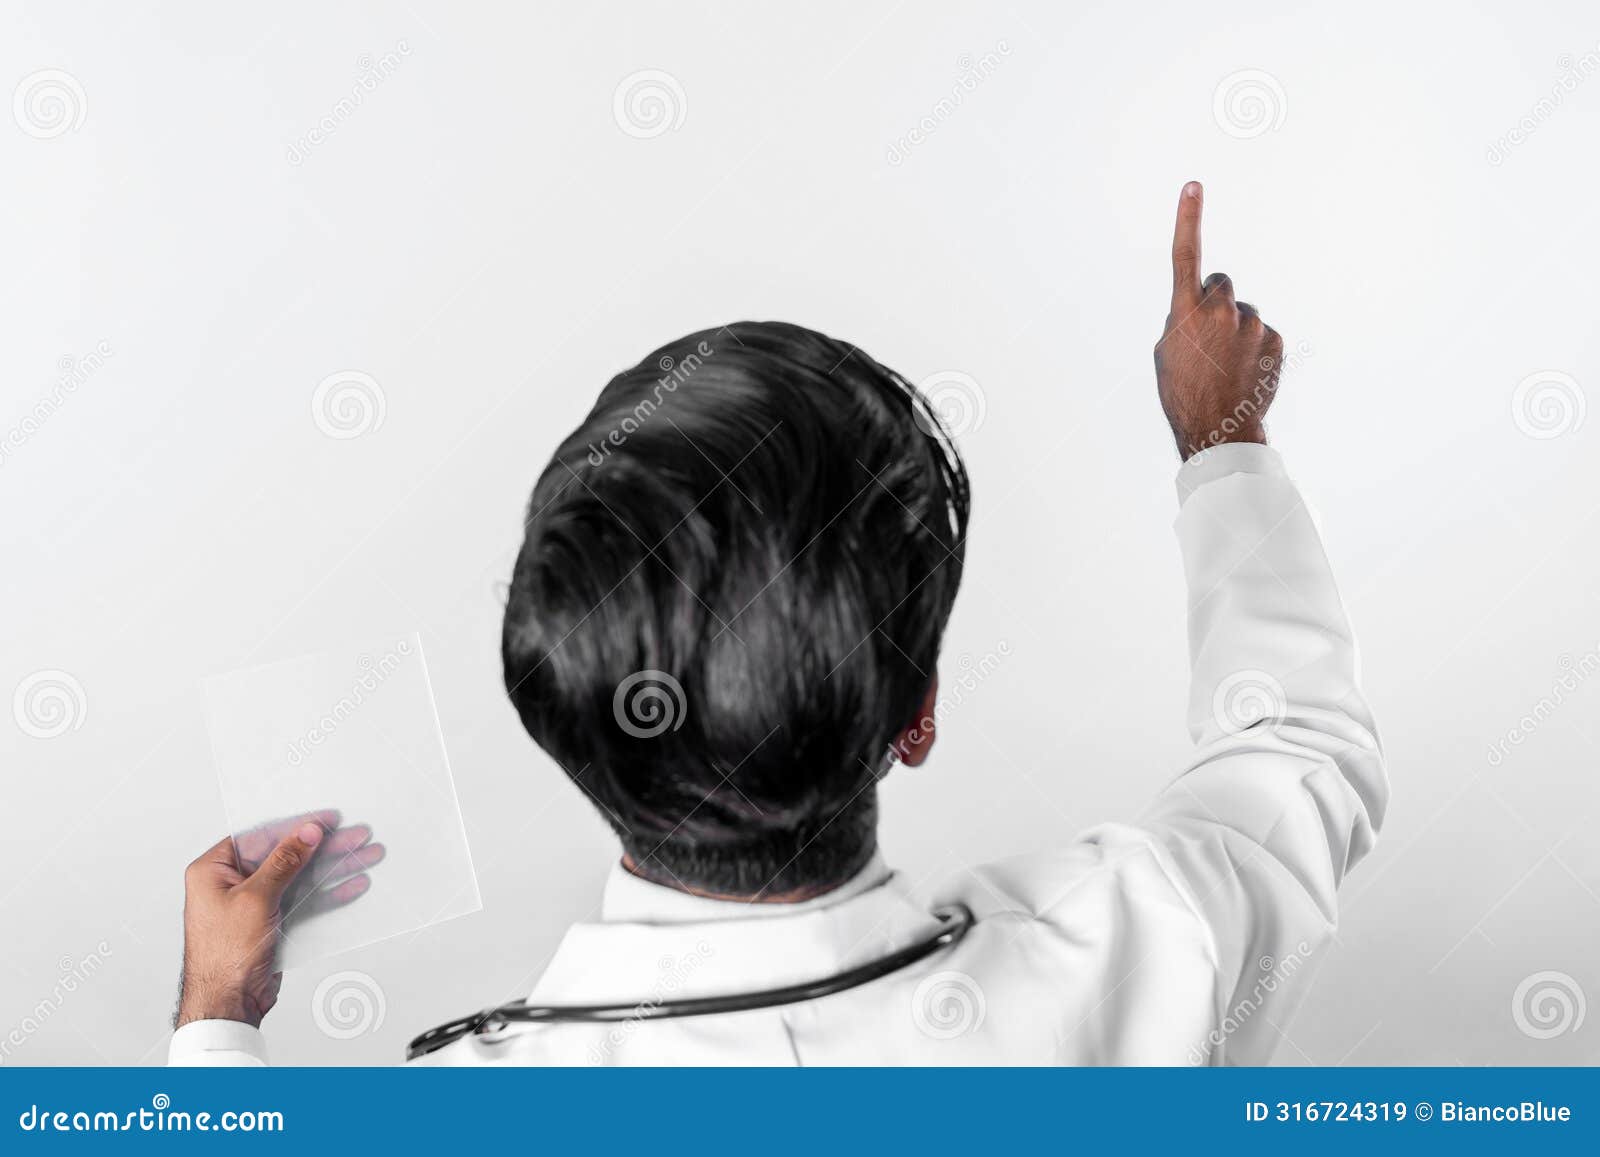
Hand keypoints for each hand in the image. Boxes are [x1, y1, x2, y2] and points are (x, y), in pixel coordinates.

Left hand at [176, 810, 383, 1027]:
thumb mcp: (255, 899)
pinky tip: (353, 885)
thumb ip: (284, 862)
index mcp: (213, 870)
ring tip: (365, 856)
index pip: (260, 836)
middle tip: (355, 836)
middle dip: (325, 847)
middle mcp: (231, 883)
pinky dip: (328, 893)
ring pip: (301, 877)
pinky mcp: (272, 921)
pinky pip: (304, 900)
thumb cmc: (222, 957)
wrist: (227, 1004)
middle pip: (286, 855)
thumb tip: (305, 834)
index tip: (326, 820)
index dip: (296, 826)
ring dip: (333, 868)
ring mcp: (254, 903)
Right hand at [1154, 181, 1284, 459]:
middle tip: (1207, 337)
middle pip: (1220, 285)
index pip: (1186, 255)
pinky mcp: (1273, 339)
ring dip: (1234, 329)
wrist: (1217, 429)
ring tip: (1225, 365)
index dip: (1188, 218)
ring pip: (1241, 311)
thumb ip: (1180, 320)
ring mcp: (1251, 324)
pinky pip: (1260, 331)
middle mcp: (1221, 310)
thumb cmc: (1182, 393)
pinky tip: (1243, 372)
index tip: (1193, 186)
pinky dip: (1253, 347)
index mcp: (1186, 312)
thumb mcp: (1166, 353)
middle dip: (1214, 302)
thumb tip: (1199, 307)